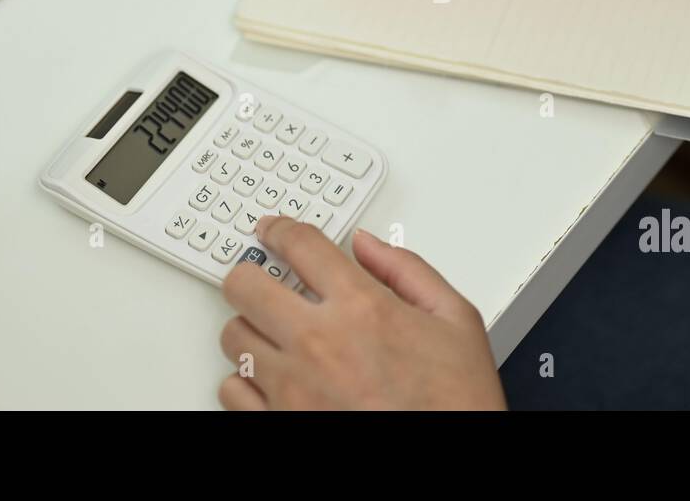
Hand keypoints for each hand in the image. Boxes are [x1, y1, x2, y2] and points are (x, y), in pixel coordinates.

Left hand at [218, 216, 506, 409]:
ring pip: (234, 336)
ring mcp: (293, 388)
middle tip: (262, 280)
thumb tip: (369, 245)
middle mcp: (319, 344)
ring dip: (251, 328)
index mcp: (363, 308)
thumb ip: (409, 270)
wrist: (453, 462)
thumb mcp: (456, 320)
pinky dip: (247, 380)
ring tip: (276, 334)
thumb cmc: (456, 403)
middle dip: (251, 275)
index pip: (299, 244)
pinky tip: (273, 376)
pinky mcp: (279, 423)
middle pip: (244, 285)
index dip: (279, 228)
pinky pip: (233, 390)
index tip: (273, 230)